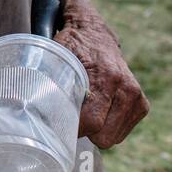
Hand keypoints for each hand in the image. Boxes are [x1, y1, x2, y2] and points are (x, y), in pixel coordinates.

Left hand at [55, 19, 149, 147]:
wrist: (95, 34)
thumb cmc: (72, 46)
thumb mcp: (58, 58)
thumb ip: (51, 82)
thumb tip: (30, 108)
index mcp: (107, 77)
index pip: (92, 122)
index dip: (73, 129)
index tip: (59, 125)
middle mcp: (127, 88)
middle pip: (104, 135)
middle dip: (85, 131)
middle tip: (71, 117)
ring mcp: (137, 98)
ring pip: (113, 137)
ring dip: (97, 131)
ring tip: (85, 110)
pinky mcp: (142, 105)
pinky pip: (121, 133)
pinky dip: (107, 127)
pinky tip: (98, 110)